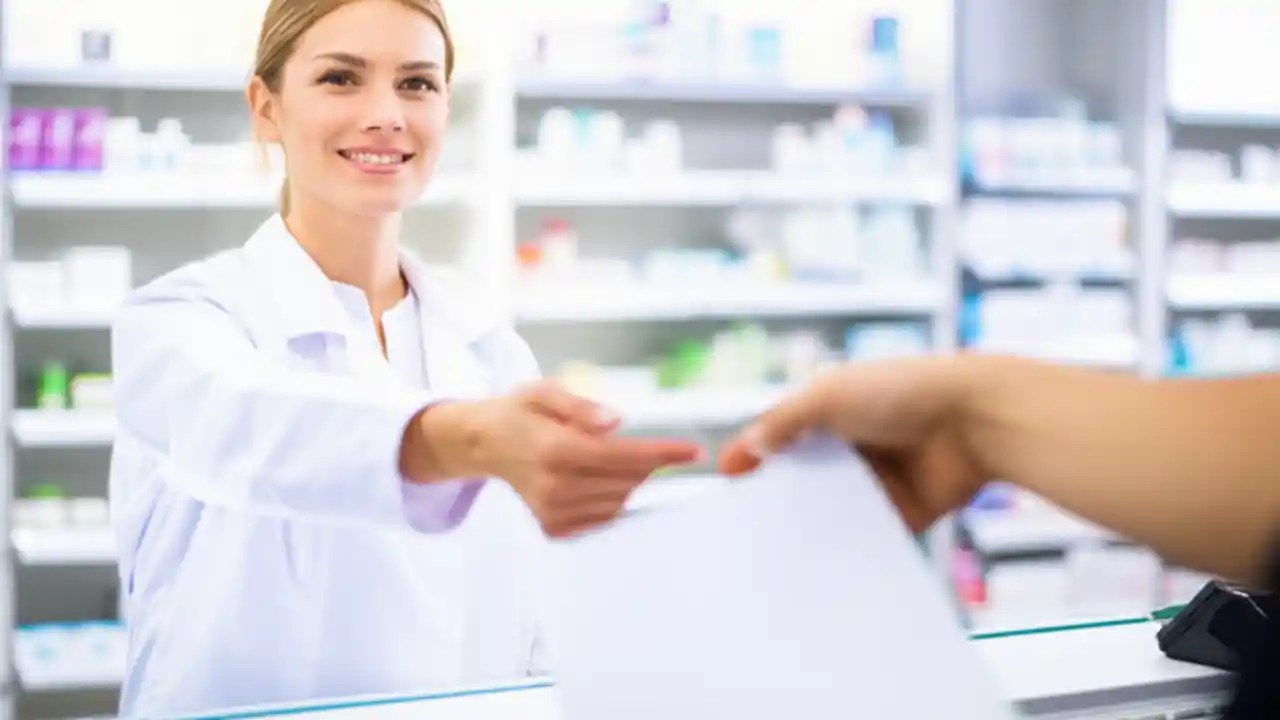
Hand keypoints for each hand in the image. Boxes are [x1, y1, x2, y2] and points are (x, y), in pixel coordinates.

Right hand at [425, 381, 702, 537]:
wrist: (486, 444)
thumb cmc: (523, 412)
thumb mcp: (546, 391)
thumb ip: (581, 406)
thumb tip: (616, 422)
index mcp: (555, 450)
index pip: (624, 456)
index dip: (663, 454)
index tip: (693, 452)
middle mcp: (554, 487)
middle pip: (628, 480)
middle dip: (643, 462)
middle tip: (631, 444)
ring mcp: (553, 512)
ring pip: (620, 501)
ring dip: (627, 480)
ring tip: (600, 458)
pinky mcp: (553, 528)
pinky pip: (605, 516)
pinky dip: (611, 497)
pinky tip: (592, 479)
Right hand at [718, 358, 986, 532]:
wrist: (976, 421)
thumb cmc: (903, 391)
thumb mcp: (830, 394)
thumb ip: (785, 420)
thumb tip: (749, 447)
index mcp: (831, 410)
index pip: (781, 435)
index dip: (753, 453)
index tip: (727, 476)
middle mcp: (850, 445)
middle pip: (802, 475)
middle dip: (776, 495)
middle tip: (742, 522)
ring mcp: (874, 480)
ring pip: (829, 509)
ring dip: (807, 526)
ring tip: (770, 552)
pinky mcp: (899, 512)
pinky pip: (864, 534)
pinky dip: (844, 546)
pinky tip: (815, 565)